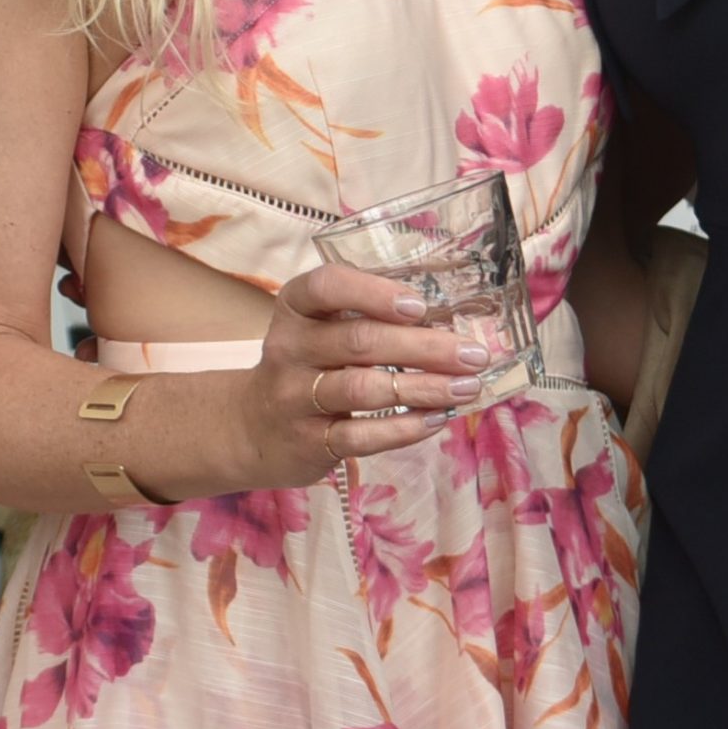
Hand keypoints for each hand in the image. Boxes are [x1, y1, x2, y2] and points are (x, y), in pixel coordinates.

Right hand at [246, 264, 490, 484]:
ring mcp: (295, 397)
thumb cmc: (308, 364)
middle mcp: (290, 348)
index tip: (420, 306)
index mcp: (296, 308)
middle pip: (360, 341)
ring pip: (365, 389)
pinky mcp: (309, 441)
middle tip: (474, 354)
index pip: (326, 287)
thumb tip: (449, 321)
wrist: (253, 427)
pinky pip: (362, 435)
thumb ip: (368, 316)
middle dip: (424, 347)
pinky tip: (437, 419)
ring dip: (424, 388)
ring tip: (467, 386)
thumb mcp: (320, 328)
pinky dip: (405, 428)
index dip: (374, 293)